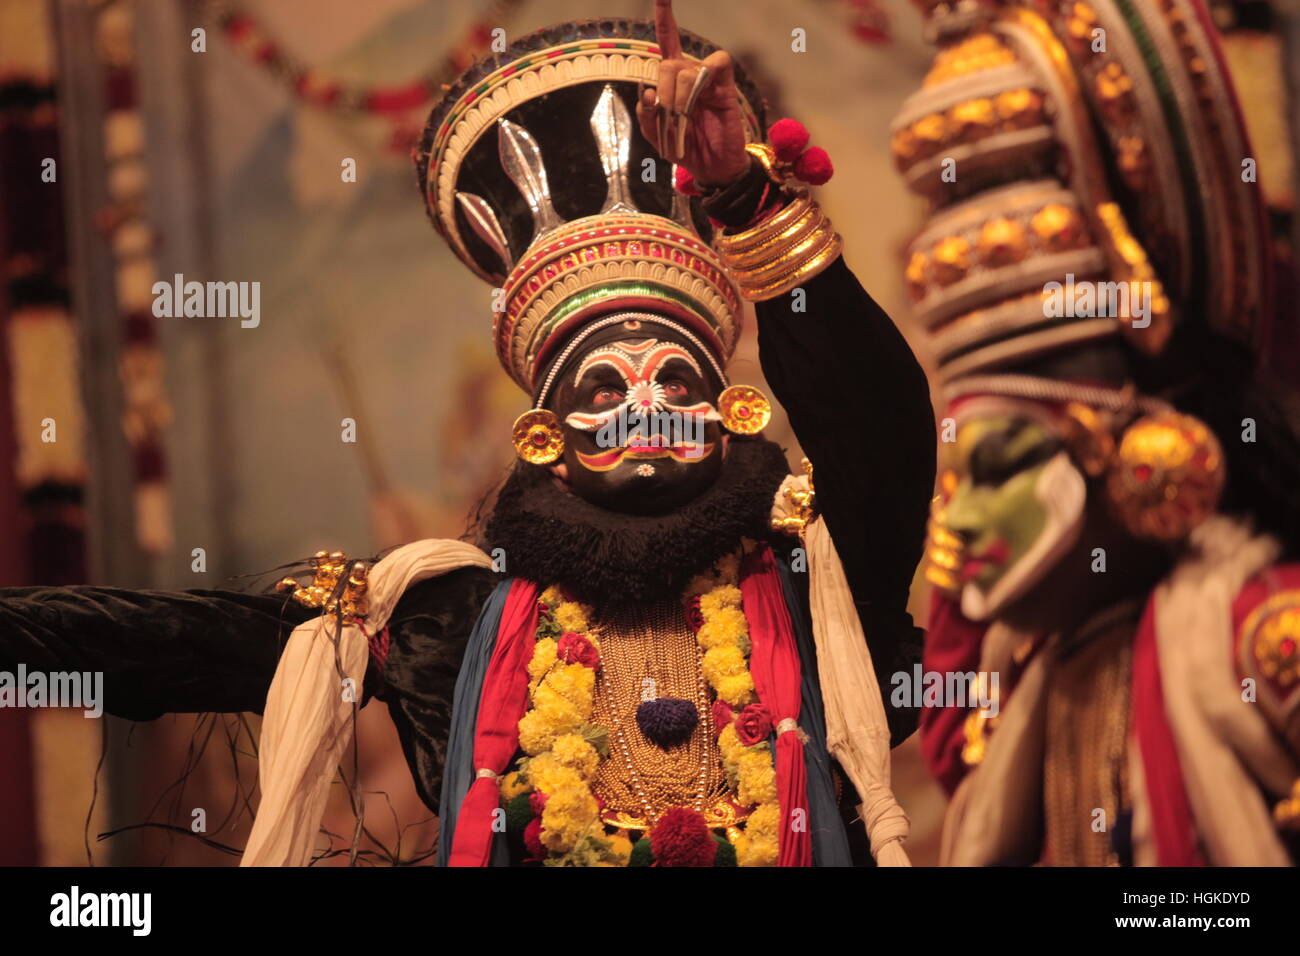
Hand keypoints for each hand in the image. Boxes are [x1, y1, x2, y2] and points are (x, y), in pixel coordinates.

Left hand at [636, 0, 749, 187]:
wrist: (712, 169)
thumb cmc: (686, 149)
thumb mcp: (655, 136)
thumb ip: (646, 116)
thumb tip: (647, 92)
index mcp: (672, 81)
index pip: (668, 41)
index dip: (665, 17)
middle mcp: (690, 75)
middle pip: (669, 63)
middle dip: (663, 92)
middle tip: (668, 117)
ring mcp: (708, 80)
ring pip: (686, 69)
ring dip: (678, 97)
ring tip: (683, 120)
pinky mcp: (725, 87)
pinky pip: (716, 63)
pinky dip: (701, 82)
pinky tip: (699, 101)